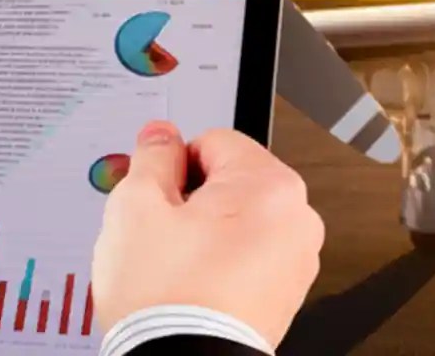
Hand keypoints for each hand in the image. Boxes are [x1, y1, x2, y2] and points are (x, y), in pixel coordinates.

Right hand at [92, 121, 324, 347]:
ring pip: (238, 220)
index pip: (212, 141)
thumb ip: (151, 157)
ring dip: (207, 232)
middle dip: (193, 200)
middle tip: (162, 232)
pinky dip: (223, 263)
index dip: (174, 166)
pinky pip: (249, 256)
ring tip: (177, 264)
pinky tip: (194, 284)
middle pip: (230, 181)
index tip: (158, 193)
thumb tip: (160, 136)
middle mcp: (297, 218)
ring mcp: (297, 259)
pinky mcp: (287, 292)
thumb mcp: (137, 206)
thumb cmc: (168, 297)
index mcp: (271, 185)